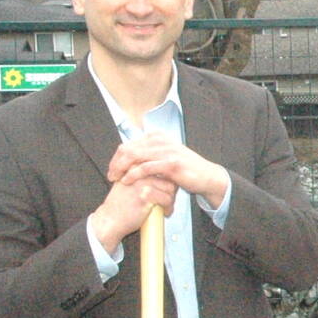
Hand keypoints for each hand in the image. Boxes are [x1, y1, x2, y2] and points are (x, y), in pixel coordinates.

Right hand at [88, 175, 176, 251]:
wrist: (110, 220)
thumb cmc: (121, 204)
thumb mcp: (131, 182)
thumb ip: (145, 176)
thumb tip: (169, 176)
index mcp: (135, 165)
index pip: (162, 167)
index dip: (168, 181)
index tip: (164, 192)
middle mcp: (138, 170)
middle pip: (169, 177)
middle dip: (171, 192)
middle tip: (166, 202)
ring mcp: (141, 182)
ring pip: (170, 188)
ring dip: (171, 200)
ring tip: (164, 208)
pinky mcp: (144, 194)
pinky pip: (167, 199)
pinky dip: (168, 208)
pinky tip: (163, 212)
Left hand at [108, 133, 229, 209]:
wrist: (207, 177)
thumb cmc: (185, 170)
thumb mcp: (165, 156)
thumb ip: (149, 153)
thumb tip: (129, 155)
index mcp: (156, 136)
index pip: (128, 144)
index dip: (116, 158)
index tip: (112, 170)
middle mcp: (160, 140)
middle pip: (127, 149)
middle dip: (115, 163)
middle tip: (110, 176)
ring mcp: (166, 150)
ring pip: (133, 156)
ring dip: (121, 169)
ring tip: (116, 179)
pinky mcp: (171, 163)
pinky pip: (145, 168)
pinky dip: (132, 175)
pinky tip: (127, 181)